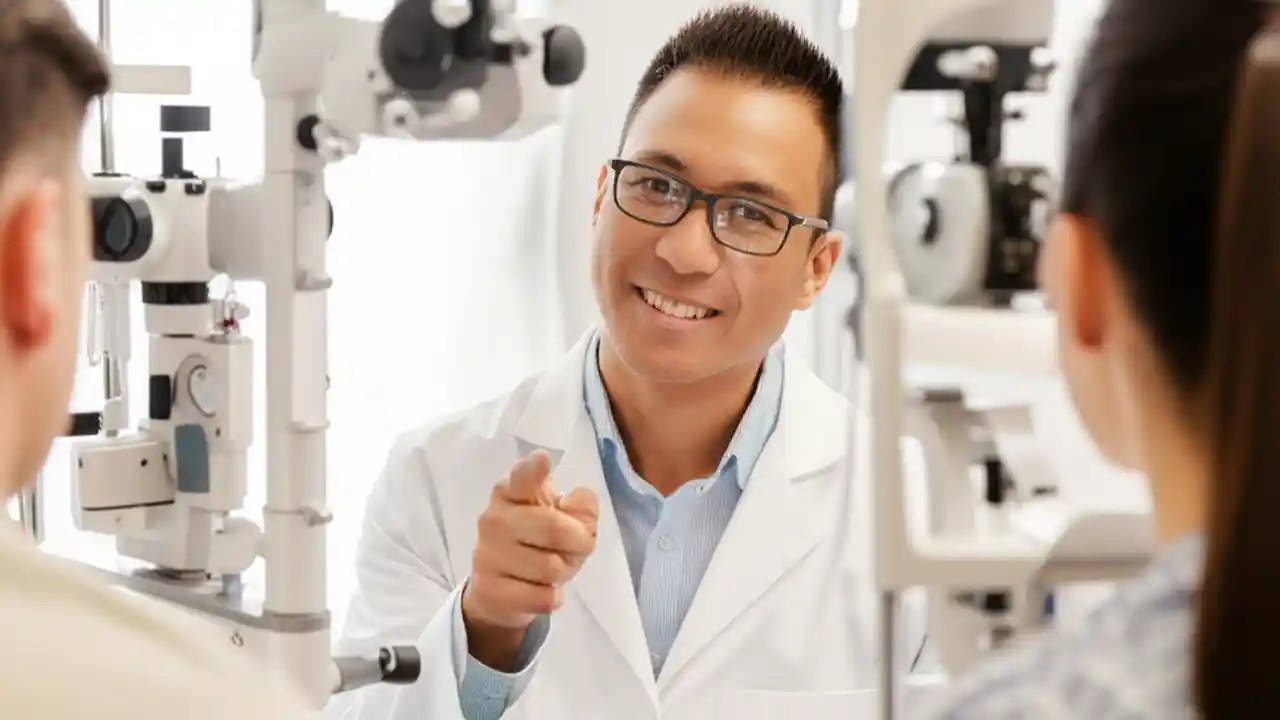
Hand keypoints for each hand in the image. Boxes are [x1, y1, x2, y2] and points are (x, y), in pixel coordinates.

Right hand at [461, 450, 598, 669]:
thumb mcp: (564, 521)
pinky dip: (552, 597)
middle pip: (554, 528)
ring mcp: (488, 555)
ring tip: (551, 570)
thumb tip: (580, 499)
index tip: (543, 458)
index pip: (522, 478)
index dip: (533, 470)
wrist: (499, 592)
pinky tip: (540, 591)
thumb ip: (579, 508)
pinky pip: (543, 597)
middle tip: (573, 548)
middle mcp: (494, 519)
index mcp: (511, 492)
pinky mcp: (491, 590)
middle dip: (578, 543)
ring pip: (551, 567)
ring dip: (563, 572)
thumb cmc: (538, 544)